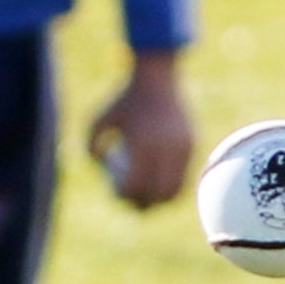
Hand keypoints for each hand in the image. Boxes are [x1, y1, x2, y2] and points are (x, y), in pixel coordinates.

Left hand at [87, 49, 194, 208]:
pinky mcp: (192, 146)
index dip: (125, 196)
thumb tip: (102, 170)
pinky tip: (161, 183)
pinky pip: (185, 177)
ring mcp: (183, 149)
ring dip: (162, 199)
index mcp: (143, 145)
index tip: (117, 194)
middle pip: (158, 193)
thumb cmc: (123, 100)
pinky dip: (173, 186)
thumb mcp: (98, 121)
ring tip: (150, 197)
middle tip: (133, 203)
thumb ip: (92, 148)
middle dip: (144, 204)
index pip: (136, 186)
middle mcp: (166, 149)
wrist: (157, 79)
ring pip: (176, 189)